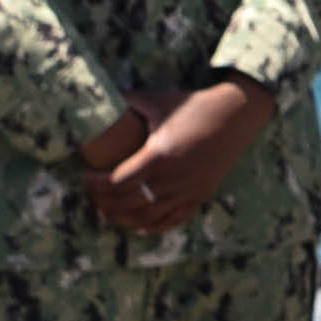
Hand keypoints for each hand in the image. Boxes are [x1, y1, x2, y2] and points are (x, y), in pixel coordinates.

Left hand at [86, 81, 277, 233]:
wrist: (234, 116)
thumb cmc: (194, 106)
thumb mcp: (158, 100)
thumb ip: (129, 99)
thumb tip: (102, 93)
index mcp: (158, 155)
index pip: (117, 181)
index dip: (97, 183)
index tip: (86, 176)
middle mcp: (171, 178)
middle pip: (128, 203)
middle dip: (105, 202)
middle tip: (93, 194)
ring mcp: (186, 191)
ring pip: (148, 217)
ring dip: (124, 219)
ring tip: (109, 213)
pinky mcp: (199, 196)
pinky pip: (174, 220)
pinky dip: (154, 227)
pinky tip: (140, 227)